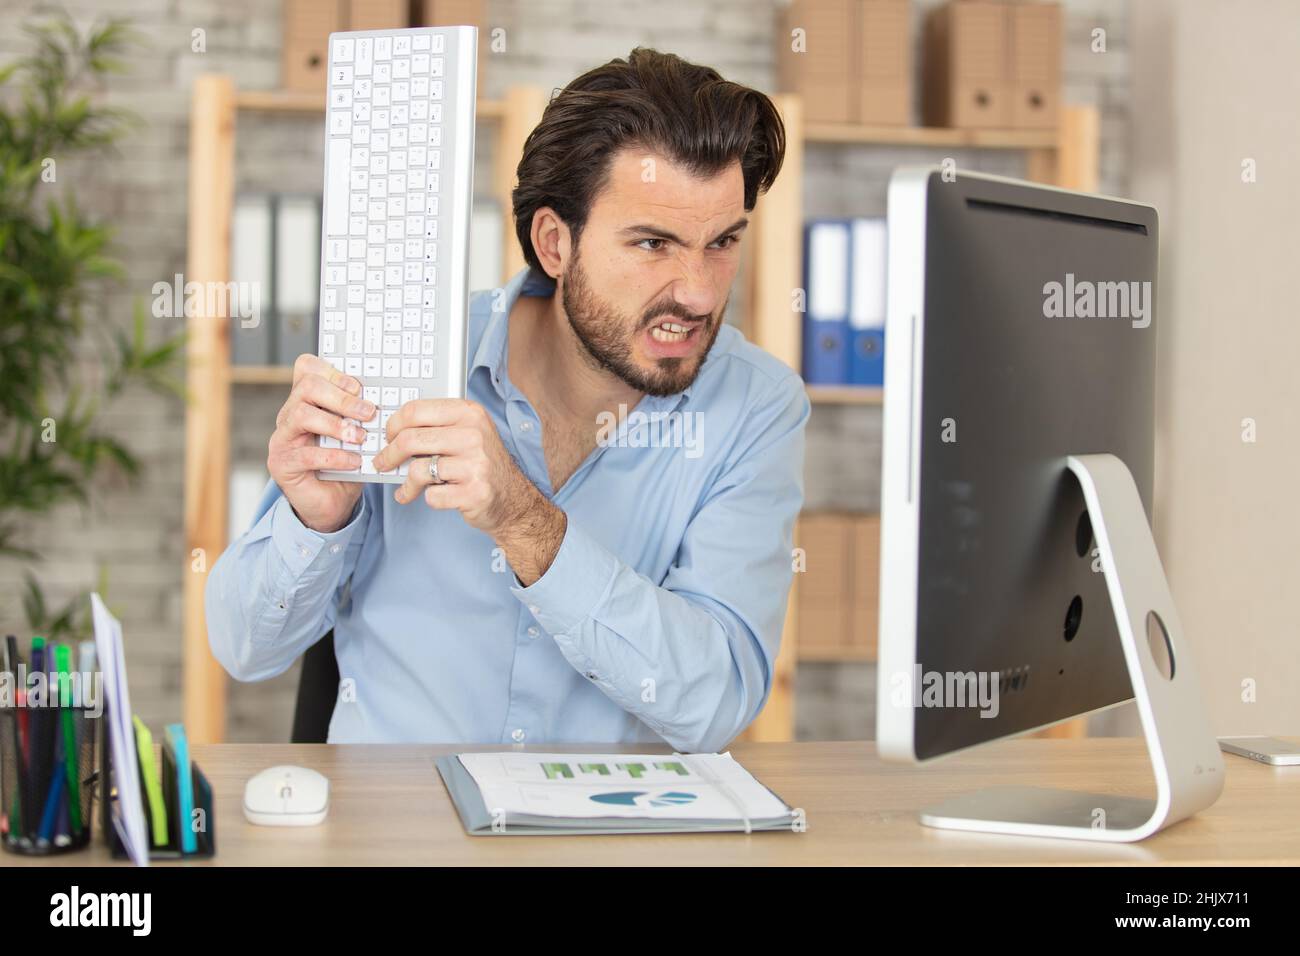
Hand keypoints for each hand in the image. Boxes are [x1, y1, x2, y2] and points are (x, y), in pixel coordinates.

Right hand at [268, 354, 377, 533]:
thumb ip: (361, 415)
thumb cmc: (345, 464)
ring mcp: (282, 439)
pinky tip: (353, 461)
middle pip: (306, 387)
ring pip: (302, 415)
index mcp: (306, 401)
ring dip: (336, 425)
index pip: (307, 368)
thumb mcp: (355, 434)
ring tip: (360, 437)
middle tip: (368, 412)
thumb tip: (386, 398)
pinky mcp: (282, 463)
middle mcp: (290, 415)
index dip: (333, 372)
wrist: (332, 503)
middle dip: (341, 398)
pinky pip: (306, 454)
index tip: (359, 387)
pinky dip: (335, 457)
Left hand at [373, 399, 566, 582]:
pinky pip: (432, 495)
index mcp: (469, 413)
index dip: (393, 425)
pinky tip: (434, 497)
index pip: (416, 410)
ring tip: (407, 489)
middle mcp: (474, 435)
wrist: (512, 498)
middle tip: (383, 463)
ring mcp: (476, 464)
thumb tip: (393, 430)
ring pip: (418, 469)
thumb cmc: (481, 464)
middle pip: (410, 439)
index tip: (388, 437)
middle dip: (389, 454)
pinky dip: (429, 499)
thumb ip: (437, 426)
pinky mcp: (474, 492)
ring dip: (407, 483)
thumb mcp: (467, 433)